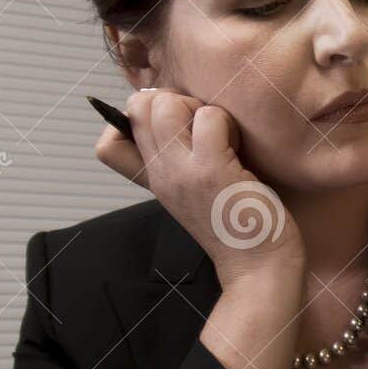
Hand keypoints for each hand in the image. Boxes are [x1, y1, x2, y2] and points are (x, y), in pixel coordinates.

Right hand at [94, 89, 302, 284]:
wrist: (260, 269)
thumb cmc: (238, 228)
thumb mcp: (194, 194)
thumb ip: (180, 163)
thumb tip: (181, 118)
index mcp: (154, 179)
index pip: (108, 141)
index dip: (140, 117)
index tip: (175, 130)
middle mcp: (161, 174)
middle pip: (137, 107)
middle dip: (173, 100)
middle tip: (202, 127)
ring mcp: (183, 172)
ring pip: (167, 104)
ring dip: (200, 109)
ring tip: (222, 138)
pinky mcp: (213, 171)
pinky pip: (209, 117)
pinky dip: (227, 122)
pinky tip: (240, 149)